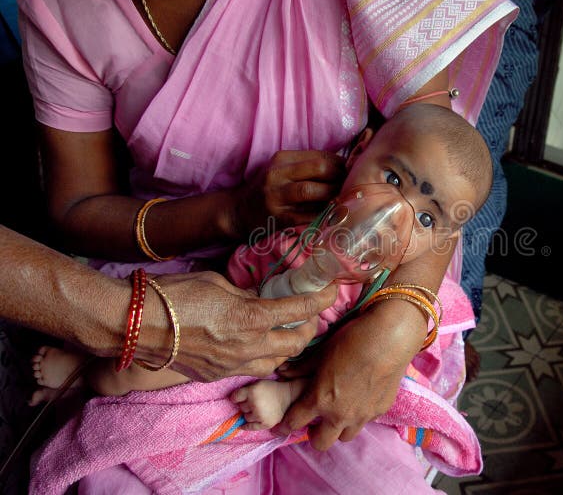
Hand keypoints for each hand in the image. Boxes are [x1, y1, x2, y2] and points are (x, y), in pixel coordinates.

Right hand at [135, 271, 336, 381]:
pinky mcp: (216, 376)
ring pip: (277, 361)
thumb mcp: (217, 283)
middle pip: (297, 343)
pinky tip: (257, 344)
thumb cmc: (173, 295)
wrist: (135, 325)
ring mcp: (233, 365)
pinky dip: (263, 357)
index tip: (331, 289)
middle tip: (310, 314)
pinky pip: (251, 369)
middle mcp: (248, 346)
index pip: (300, 309)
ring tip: (287, 331)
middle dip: (310, 328)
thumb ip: (245, 294)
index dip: (321, 299)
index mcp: (250, 317)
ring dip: (288, 347)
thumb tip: (259, 298)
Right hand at [232, 150, 344, 235]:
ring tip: (343, 198)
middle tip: (351, 185)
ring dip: (333, 194)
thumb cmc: (268, 189)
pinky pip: (308, 214)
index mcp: (281, 159)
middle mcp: (277, 175)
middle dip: (340, 176)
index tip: (351, 172)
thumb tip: (345, 166)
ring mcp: (276, 197)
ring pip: (312, 191)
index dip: (341, 163)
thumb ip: (308, 166)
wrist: (238, 212)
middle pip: (318, 169)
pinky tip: (333, 214)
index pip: (319, 156)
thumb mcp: (282, 170)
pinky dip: (324, 213)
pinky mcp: (279, 218)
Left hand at [274, 299, 425, 449]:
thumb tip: (284, 372)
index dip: (285, 426)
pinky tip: (361, 396)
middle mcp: (340, 414)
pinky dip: (359, 414)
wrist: (390, 339)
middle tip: (314, 421)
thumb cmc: (352, 340)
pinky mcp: (380, 410)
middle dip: (314, 435)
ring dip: (338, 428)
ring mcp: (362, 416)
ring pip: (345, 436)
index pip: (294, 423)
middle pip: (321, 443)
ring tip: (339, 411)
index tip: (282, 427)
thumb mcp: (323, 352)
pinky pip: (365, 421)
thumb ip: (302, 367)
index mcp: (320, 399)